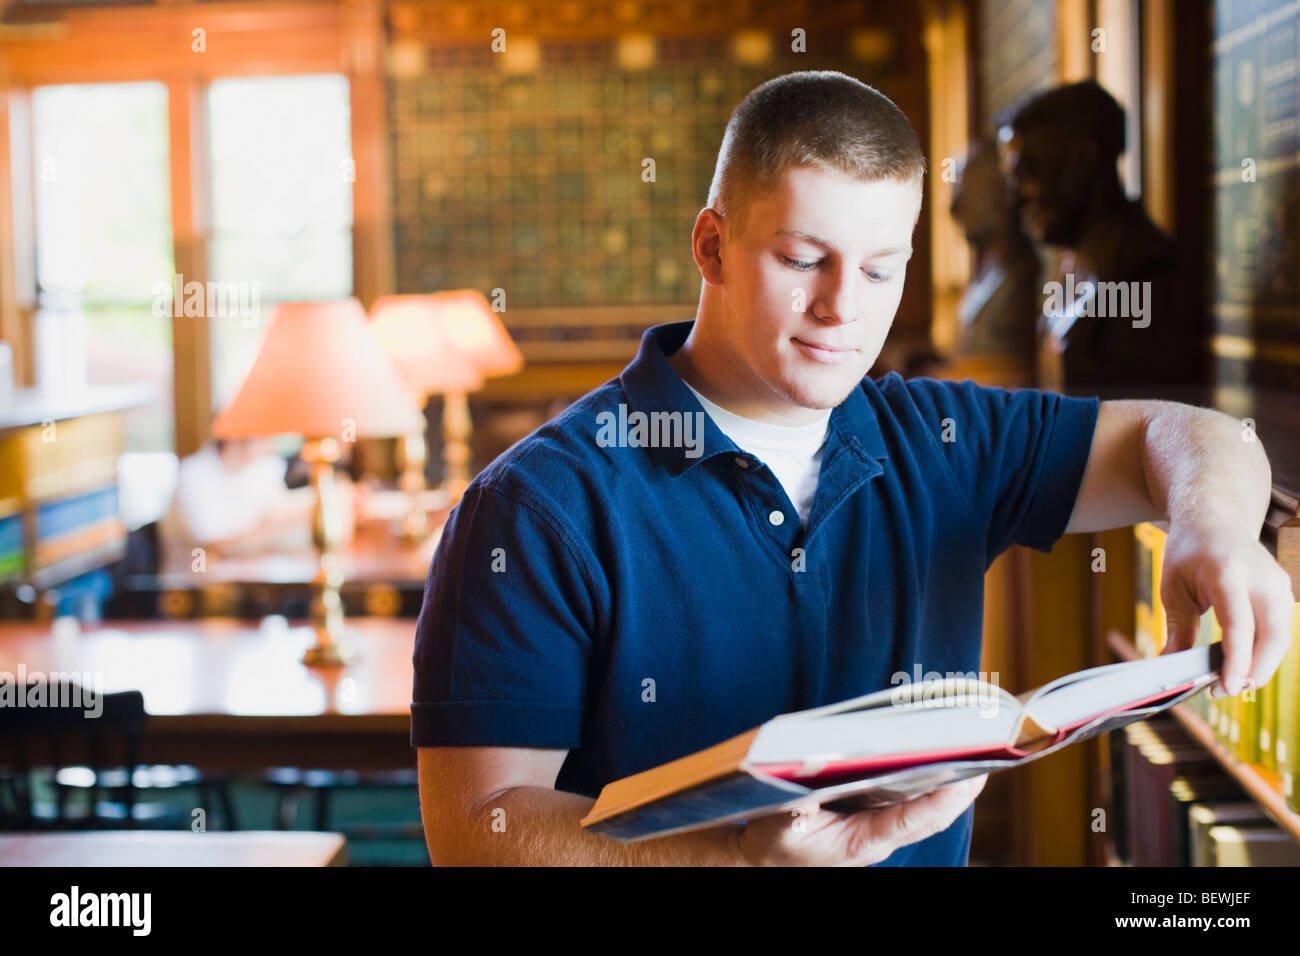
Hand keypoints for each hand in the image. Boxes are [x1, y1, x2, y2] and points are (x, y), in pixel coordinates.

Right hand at [735, 774, 986, 865]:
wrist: (765, 859)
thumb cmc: (774, 844)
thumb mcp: (779, 826)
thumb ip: (796, 806)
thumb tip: (814, 776)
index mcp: (862, 842)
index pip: (912, 821)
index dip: (942, 800)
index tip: (968, 777)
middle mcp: (880, 835)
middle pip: (933, 812)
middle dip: (962, 786)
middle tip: (989, 752)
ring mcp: (880, 825)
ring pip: (928, 806)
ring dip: (953, 781)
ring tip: (977, 747)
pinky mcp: (875, 813)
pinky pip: (914, 798)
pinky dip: (932, 778)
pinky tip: (942, 753)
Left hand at [1158, 521, 1295, 697]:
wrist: (1217, 521)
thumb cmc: (1190, 554)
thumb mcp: (1173, 587)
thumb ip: (1178, 627)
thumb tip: (1172, 666)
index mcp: (1228, 573)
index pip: (1239, 625)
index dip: (1236, 661)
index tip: (1227, 688)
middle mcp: (1262, 579)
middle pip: (1272, 637)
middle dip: (1253, 671)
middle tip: (1224, 691)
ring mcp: (1279, 585)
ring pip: (1281, 639)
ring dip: (1260, 666)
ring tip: (1230, 681)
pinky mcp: (1285, 593)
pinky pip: (1279, 631)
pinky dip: (1264, 652)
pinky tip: (1242, 663)